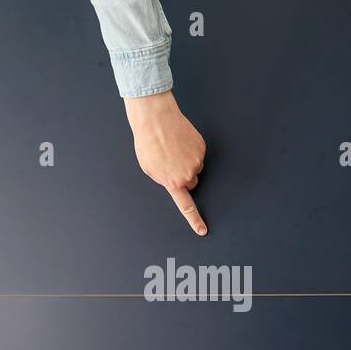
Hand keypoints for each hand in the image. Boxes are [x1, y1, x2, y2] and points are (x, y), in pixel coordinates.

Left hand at [124, 91, 207, 235]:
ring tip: (172, 148)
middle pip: (192, 183)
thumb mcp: (149, 168)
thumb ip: (163, 180)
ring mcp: (197, 160)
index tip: (202, 230)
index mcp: (173, 182)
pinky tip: (179, 141)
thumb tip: (174, 182)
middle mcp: (188, 174)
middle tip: (170, 163)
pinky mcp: (201, 147)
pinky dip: (190, 150)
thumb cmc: (148, 143)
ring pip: (195, 167)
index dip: (195, 220)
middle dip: (183, 177)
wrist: (156, 119)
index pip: (186, 206)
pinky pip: (198, 154)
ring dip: (186, 161)